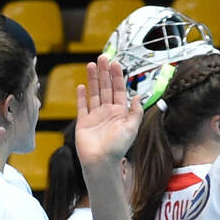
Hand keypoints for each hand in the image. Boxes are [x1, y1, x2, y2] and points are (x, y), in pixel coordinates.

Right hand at [75, 55, 142, 169]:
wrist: (101, 162)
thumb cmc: (118, 148)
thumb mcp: (132, 128)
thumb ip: (135, 112)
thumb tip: (138, 96)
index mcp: (120, 113)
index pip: (118, 90)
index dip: (117, 76)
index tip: (115, 63)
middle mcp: (107, 112)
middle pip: (105, 88)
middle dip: (104, 73)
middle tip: (102, 58)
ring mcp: (95, 116)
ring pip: (94, 93)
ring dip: (93, 79)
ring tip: (91, 65)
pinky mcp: (83, 122)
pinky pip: (82, 106)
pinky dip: (81, 96)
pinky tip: (82, 86)